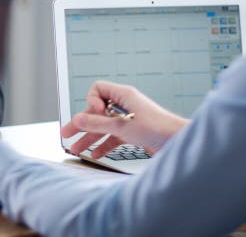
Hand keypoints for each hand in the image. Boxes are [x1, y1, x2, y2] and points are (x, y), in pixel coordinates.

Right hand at [60, 80, 188, 158]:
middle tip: (66, 133)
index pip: (98, 89)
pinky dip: (104, 144)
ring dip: (90, 137)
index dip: (92, 101)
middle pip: (96, 111)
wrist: (179, 142)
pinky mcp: (133, 132)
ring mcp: (128, 119)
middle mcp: (125, 105)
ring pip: (103, 125)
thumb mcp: (124, 127)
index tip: (95, 114)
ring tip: (77, 148)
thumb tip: (78, 119)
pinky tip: (95, 154)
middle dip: (82, 123)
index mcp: (124, 95)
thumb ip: (99, 124)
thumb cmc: (159, 129)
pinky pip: (112, 136)